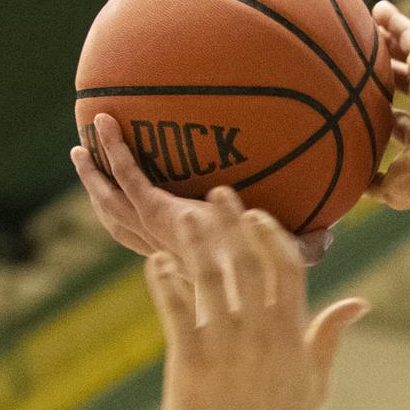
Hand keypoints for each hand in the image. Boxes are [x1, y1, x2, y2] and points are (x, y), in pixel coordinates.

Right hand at [72, 113, 334, 263]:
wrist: (262, 287)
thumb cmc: (280, 282)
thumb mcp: (291, 260)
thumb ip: (304, 247)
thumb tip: (329, 237)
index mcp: (190, 259)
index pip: (155, 242)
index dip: (139, 227)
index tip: (129, 205)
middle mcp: (170, 247)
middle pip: (122, 222)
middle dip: (102, 195)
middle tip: (87, 164)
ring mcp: (162, 231)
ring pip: (115, 202)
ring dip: (96, 174)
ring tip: (81, 146)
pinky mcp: (162, 214)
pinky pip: (132, 176)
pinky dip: (117, 150)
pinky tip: (107, 122)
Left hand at [144, 185, 369, 409]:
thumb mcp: (315, 381)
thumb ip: (330, 335)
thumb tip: (360, 302)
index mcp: (291, 333)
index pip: (287, 268)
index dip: (271, 235)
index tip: (255, 214)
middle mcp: (260, 332)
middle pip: (247, 261)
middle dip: (232, 222)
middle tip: (218, 193)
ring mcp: (225, 344)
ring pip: (209, 278)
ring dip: (194, 243)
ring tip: (182, 218)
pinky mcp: (190, 359)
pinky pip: (175, 308)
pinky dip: (165, 281)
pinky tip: (156, 262)